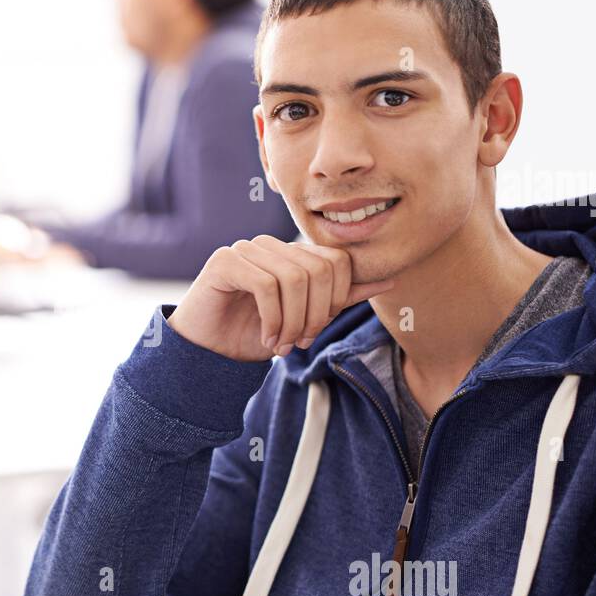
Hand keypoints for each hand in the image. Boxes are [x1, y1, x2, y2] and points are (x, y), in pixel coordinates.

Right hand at [166, 236, 395, 361]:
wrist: (206, 350)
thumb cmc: (252, 333)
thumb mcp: (304, 319)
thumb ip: (341, 299)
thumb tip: (389, 281)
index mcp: (292, 253)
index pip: (336, 262)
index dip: (335, 300)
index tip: (313, 333)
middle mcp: (271, 245)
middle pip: (319, 270)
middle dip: (315, 315)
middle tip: (298, 342)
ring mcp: (247, 249)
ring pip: (294, 278)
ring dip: (292, 321)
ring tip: (279, 343)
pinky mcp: (225, 261)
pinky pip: (266, 284)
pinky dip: (272, 318)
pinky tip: (266, 337)